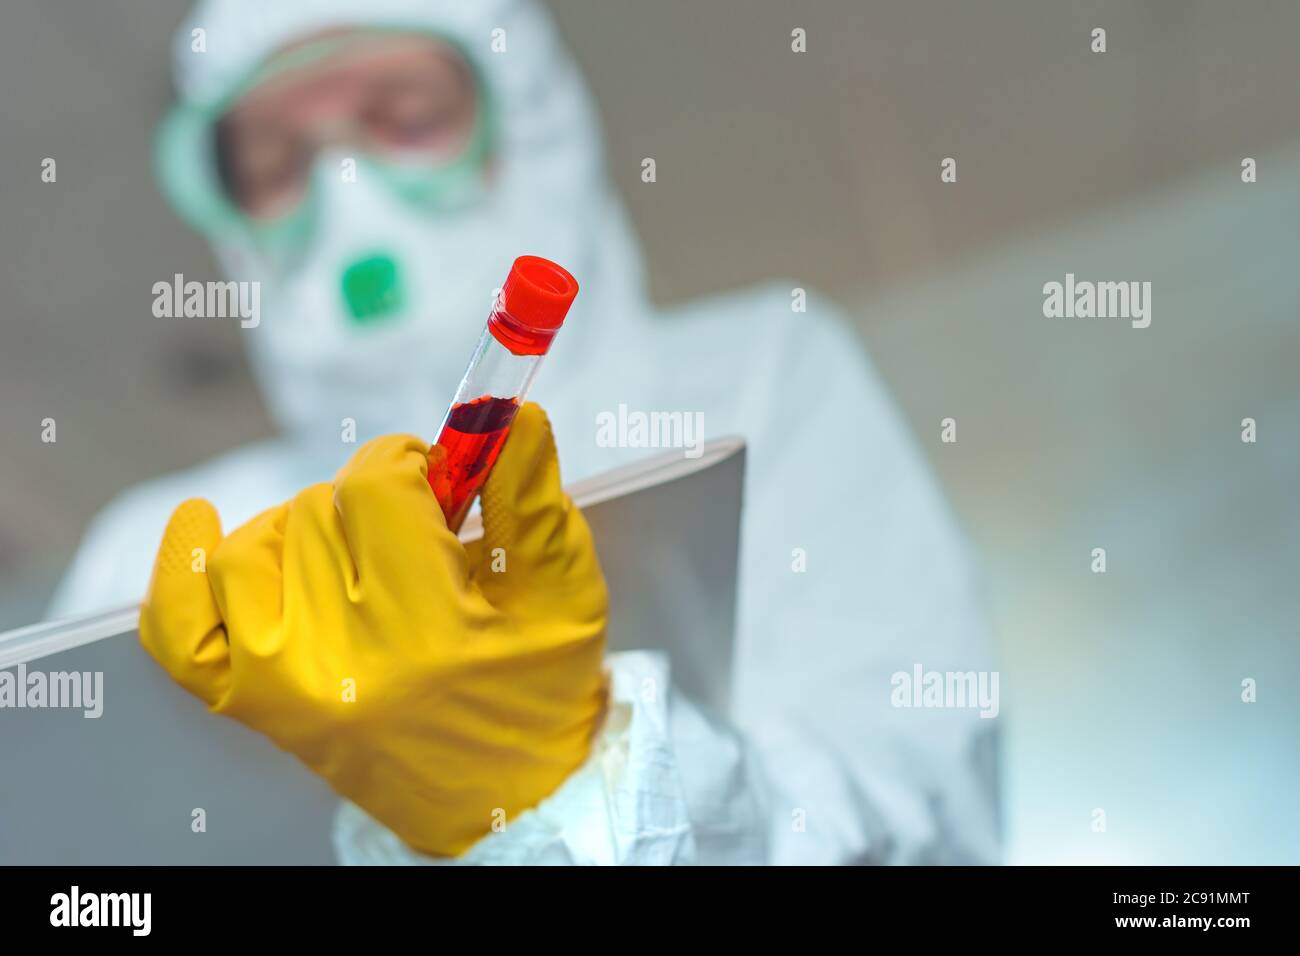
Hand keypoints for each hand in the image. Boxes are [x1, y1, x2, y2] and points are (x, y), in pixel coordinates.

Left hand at [139, 403, 608, 855]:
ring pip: (252, 547)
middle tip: (411, 540)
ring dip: (301, 532)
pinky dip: (180, 571)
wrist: (498, 802)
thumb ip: (534, 499)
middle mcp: (343, 664)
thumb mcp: (564, 595)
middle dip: (370, 507)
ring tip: (352, 561)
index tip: (435, 480)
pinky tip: (198, 524)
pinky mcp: (250, 707)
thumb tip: (512, 413)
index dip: (408, 462)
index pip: (375, 486)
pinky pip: (178, 628)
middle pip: (317, 509)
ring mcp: (283, 689)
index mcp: (430, 632)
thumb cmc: (537, 692)